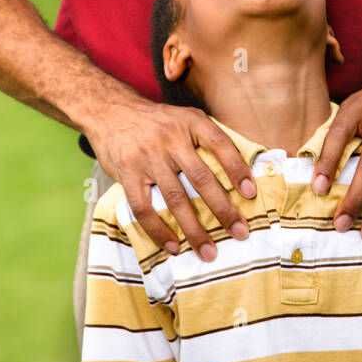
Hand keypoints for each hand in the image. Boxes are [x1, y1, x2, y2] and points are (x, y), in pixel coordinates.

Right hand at [84, 89, 255, 261]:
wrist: (111, 110)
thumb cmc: (156, 120)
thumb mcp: (184, 117)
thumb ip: (207, 137)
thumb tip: (239, 169)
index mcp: (190, 122)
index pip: (220, 144)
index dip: (237, 169)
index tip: (250, 193)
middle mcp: (171, 138)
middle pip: (201, 178)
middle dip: (222, 209)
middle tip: (239, 232)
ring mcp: (148, 157)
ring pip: (175, 199)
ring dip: (194, 229)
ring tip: (209, 251)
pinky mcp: (128, 173)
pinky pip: (144, 208)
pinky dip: (158, 230)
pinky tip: (173, 246)